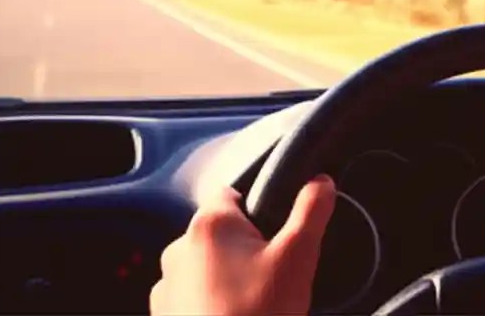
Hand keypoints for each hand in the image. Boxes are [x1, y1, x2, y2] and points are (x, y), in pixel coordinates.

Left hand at [150, 177, 336, 315]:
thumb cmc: (260, 315)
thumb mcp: (299, 257)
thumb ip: (311, 212)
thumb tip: (320, 182)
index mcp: (209, 226)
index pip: (231, 193)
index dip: (257, 208)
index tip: (275, 235)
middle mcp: (178, 249)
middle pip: (220, 233)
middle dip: (244, 248)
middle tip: (270, 275)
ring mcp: (165, 286)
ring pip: (205, 266)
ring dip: (225, 276)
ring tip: (252, 303)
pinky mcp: (164, 315)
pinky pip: (191, 296)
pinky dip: (210, 302)